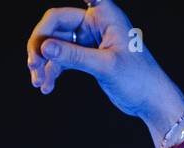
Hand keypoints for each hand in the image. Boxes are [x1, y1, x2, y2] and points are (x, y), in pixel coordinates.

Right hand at [25, 2, 183, 147]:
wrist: (151, 102)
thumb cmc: (139, 79)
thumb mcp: (105, 66)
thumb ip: (73, 56)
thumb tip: (44, 48)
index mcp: (105, 15)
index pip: (75, 2)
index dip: (67, 2)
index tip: (61, 6)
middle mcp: (95, 23)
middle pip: (55, 25)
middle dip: (41, 46)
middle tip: (32, 66)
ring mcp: (90, 40)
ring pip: (56, 44)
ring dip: (44, 62)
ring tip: (37, 82)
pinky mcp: (87, 57)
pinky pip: (62, 59)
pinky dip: (52, 72)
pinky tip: (45, 87)